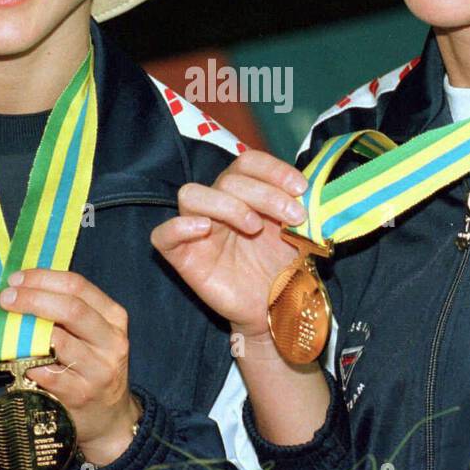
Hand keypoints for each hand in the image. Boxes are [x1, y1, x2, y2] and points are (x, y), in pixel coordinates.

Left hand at [0, 269, 141, 466]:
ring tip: (5, 326)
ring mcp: (98, 369)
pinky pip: (46, 372)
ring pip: (58, 341)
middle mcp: (111, 341)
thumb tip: (23, 288)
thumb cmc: (94, 367)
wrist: (110, 417)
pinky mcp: (80, 394)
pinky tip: (15, 357)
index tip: (17, 278)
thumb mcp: (94, 335)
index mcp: (113, 318)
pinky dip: (26, 362)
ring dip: (25, 331)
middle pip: (71, 309)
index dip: (43, 279)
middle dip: (32, 298)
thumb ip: (68, 312)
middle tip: (6, 298)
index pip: (78, 286)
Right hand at [150, 150, 309, 342]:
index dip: (274, 169)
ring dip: (228, 205)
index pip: (247, 162)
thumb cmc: (284, 266)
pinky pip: (162, 236)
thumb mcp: (299, 230)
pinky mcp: (183, 258)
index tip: (301, 189)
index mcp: (244, 192)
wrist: (277, 307)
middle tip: (295, 218)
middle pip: (228, 179)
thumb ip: (298, 205)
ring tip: (255, 227)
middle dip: (266, 194)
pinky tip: (205, 229)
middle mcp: (218, 204)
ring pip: (191, 194)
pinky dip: (178, 227)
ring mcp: (197, 229)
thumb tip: (307, 188)